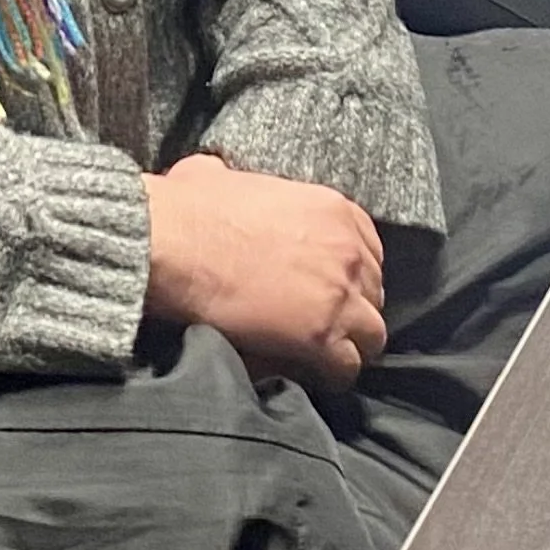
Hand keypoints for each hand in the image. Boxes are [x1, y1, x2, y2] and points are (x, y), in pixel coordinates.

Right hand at [141, 153, 386, 390]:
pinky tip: (313, 374)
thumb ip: (232, 177)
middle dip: (353, 310)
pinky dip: (332, 374)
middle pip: (373, 293)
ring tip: (323, 356)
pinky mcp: (320, 335)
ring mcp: (338, 294)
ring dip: (350, 345)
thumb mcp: (217, 175)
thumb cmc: (191, 208)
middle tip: (325, 323)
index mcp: (333, 210)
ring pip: (372, 334)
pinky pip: (347, 366)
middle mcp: (346, 250)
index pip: (369, 251)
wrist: (176, 244)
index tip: (330, 288)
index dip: (349, 274)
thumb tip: (213, 176)